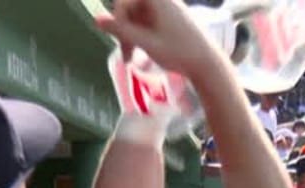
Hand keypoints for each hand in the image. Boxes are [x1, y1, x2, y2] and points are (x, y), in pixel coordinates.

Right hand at [96, 0, 221, 77]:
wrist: (208, 63)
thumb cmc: (178, 53)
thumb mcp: (146, 43)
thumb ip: (121, 30)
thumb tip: (95, 18)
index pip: (125, 2)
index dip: (117, 20)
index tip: (119, 42)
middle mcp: (162, 0)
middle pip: (130, 8)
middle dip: (124, 30)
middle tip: (125, 57)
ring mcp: (167, 8)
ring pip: (137, 17)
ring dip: (131, 35)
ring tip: (131, 60)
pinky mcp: (170, 18)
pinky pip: (147, 22)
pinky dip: (141, 35)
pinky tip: (141, 54)